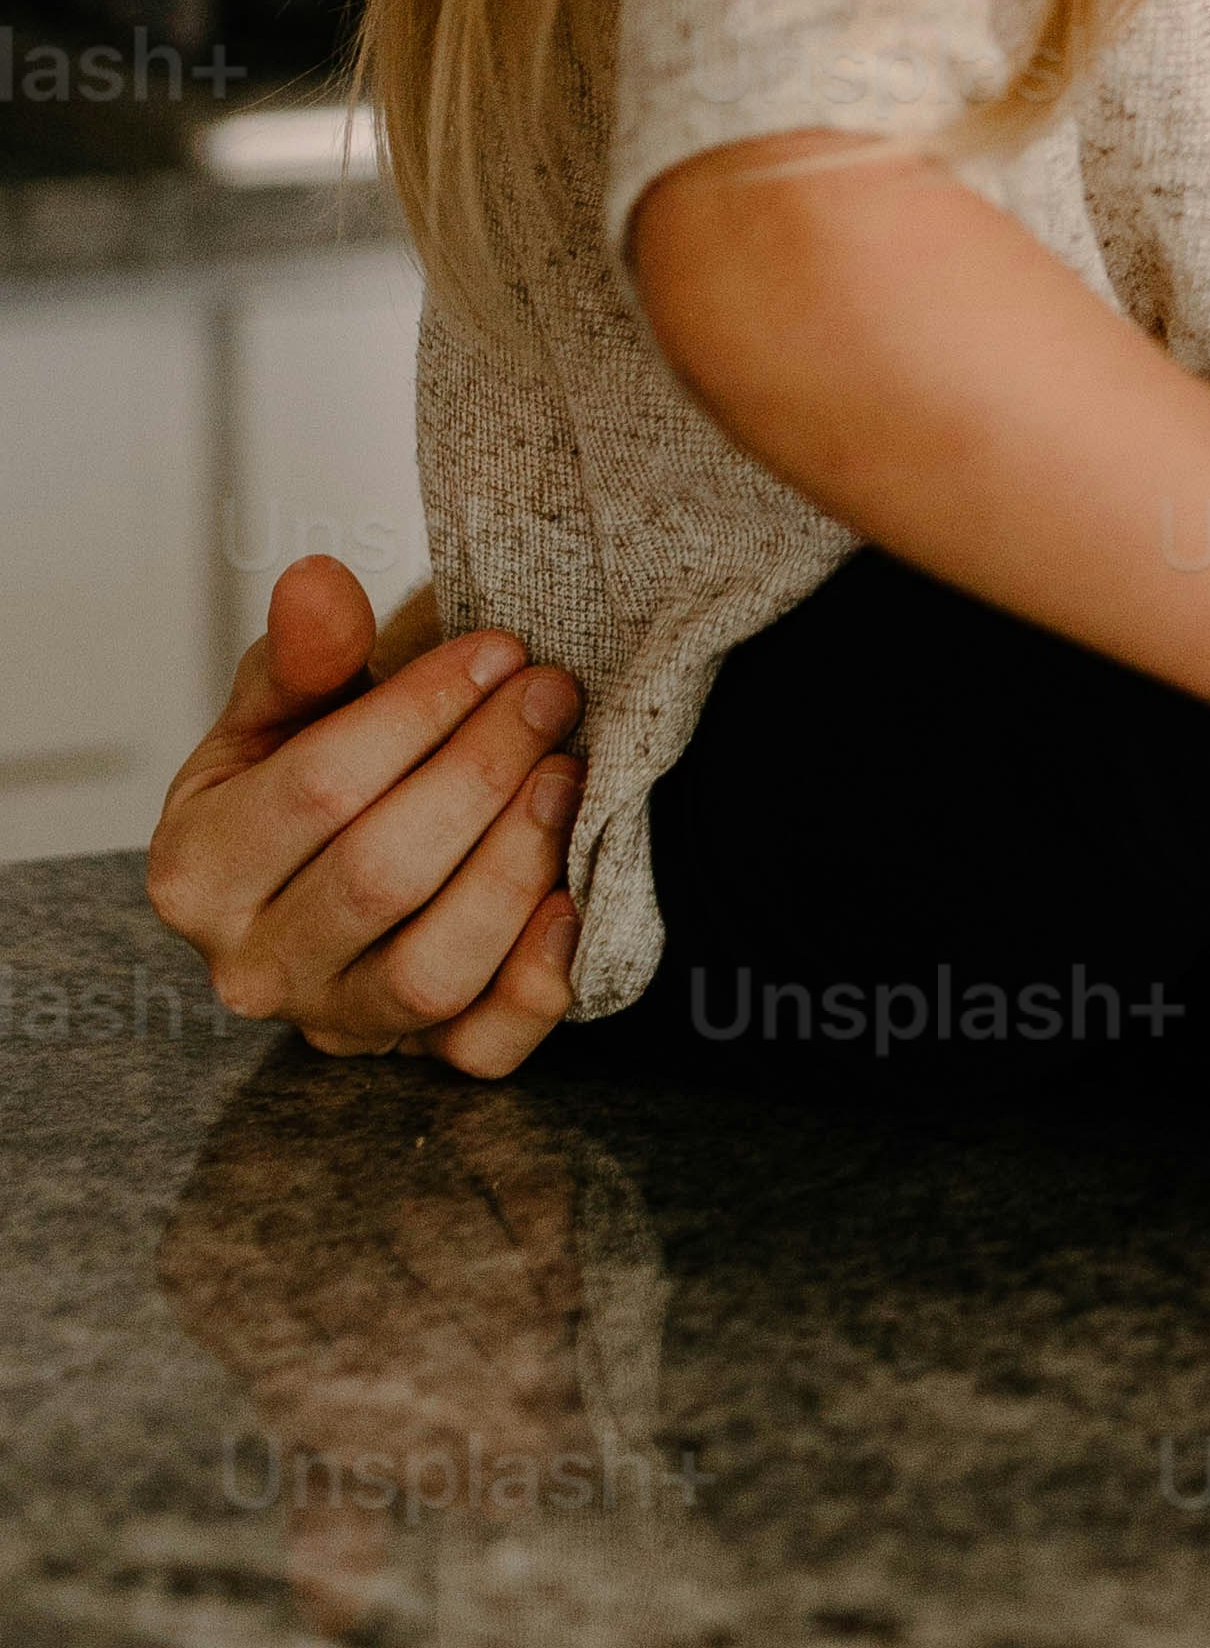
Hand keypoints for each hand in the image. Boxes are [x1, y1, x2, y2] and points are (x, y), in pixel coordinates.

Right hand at [150, 558, 585, 1073]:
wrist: (343, 851)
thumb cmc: (313, 771)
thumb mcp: (288, 705)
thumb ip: (303, 654)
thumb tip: (316, 585)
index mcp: (196, 869)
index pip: (317, 787)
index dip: (420, 712)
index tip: (496, 651)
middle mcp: (253, 965)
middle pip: (380, 877)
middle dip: (482, 773)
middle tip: (549, 696)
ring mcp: (335, 1024)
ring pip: (432, 972)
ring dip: (516, 864)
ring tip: (567, 773)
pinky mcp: (413, 1062)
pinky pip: (484, 1048)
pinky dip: (538, 981)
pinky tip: (575, 899)